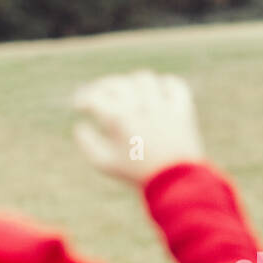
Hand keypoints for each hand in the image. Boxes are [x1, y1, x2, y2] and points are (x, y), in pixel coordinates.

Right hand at [72, 70, 205, 183]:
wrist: (175, 183)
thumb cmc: (136, 174)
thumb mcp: (105, 164)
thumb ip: (88, 144)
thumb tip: (80, 126)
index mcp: (120, 118)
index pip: (95, 96)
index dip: (83, 98)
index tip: (80, 105)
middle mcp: (141, 106)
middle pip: (117, 83)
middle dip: (103, 88)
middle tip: (100, 97)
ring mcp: (163, 106)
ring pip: (144, 79)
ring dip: (132, 84)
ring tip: (129, 95)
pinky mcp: (182, 110)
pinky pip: (175, 85)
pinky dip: (165, 85)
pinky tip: (157, 94)